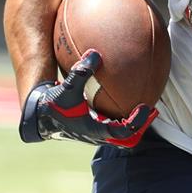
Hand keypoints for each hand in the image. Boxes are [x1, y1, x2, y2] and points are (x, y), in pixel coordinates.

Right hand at [19, 50, 154, 147]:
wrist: (40, 117)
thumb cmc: (53, 104)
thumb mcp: (66, 88)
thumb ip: (80, 72)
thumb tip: (95, 54)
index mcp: (95, 130)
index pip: (123, 131)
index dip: (137, 121)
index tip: (147, 107)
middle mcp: (97, 136)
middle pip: (127, 138)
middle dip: (139, 126)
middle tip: (151, 110)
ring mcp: (95, 135)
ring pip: (120, 135)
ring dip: (131, 124)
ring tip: (142, 108)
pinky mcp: (91, 130)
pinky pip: (111, 126)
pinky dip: (119, 117)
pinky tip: (122, 98)